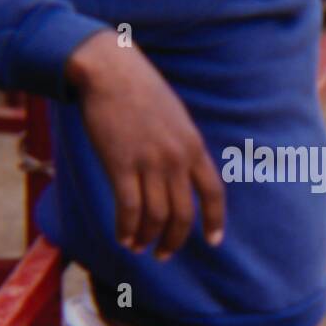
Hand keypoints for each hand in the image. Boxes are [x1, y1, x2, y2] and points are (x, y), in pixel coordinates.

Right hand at [65, 30, 224, 259]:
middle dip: (174, 240)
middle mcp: (176, 158)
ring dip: (147, 238)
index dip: (215, 221)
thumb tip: (181, 176)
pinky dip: (126, 228)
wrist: (110, 71)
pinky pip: (128, 208)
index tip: (213, 241)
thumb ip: (181, 147)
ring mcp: (149, 162)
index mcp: (193, 146)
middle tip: (163, 255)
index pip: (213, 193)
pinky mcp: (120, 164)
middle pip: (183, 214)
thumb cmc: (139, 90)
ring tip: (138, 247)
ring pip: (155, 216)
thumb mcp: (175, 117)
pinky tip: (123, 237)